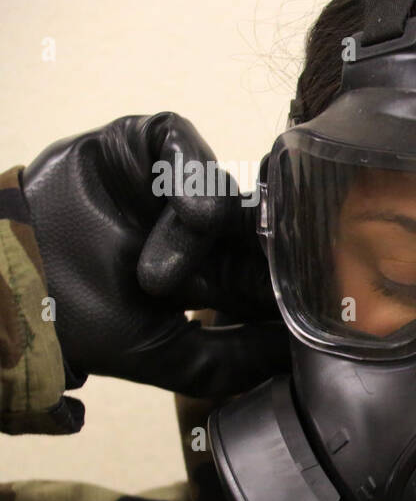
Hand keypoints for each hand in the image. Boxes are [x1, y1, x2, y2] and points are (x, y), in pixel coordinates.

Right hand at [20, 112, 288, 396]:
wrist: (3, 282)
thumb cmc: (73, 319)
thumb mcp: (162, 355)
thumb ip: (229, 359)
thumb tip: (292, 354)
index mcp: (211, 273)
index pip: (266, 269)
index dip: (284, 281)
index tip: (299, 299)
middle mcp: (199, 227)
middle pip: (254, 223)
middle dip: (262, 247)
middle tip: (267, 272)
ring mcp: (171, 183)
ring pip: (222, 189)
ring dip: (207, 228)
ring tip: (157, 277)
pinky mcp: (141, 145)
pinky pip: (182, 141)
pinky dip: (192, 169)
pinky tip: (187, 211)